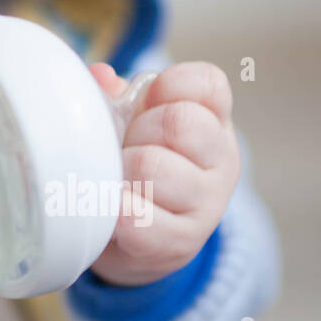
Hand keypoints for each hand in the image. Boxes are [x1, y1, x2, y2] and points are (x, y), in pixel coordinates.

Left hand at [86, 61, 240, 285]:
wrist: (142, 240)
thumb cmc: (139, 168)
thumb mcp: (134, 123)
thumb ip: (119, 95)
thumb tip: (98, 78)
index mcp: (215, 120)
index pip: (207, 83)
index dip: (167, 86)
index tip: (145, 103)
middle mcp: (222, 160)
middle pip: (177, 122)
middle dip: (137, 132)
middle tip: (125, 150)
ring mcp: (208, 204)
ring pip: (153, 167)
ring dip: (121, 173)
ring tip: (117, 181)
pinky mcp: (182, 243)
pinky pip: (137, 219)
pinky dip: (114, 210)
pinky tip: (111, 209)